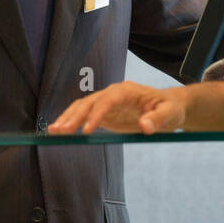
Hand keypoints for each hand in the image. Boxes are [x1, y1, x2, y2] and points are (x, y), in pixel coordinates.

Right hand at [49, 81, 186, 135]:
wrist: (169, 107)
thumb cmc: (171, 108)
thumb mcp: (170, 114)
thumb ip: (158, 119)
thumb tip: (145, 126)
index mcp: (128, 90)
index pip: (108, 99)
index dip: (97, 114)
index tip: (86, 130)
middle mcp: (114, 93)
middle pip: (90, 102)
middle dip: (74, 116)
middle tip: (60, 131)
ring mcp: (108, 102)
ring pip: (83, 107)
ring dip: (68, 118)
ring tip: (53, 132)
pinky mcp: (106, 113)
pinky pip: (85, 115)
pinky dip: (72, 122)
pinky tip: (61, 131)